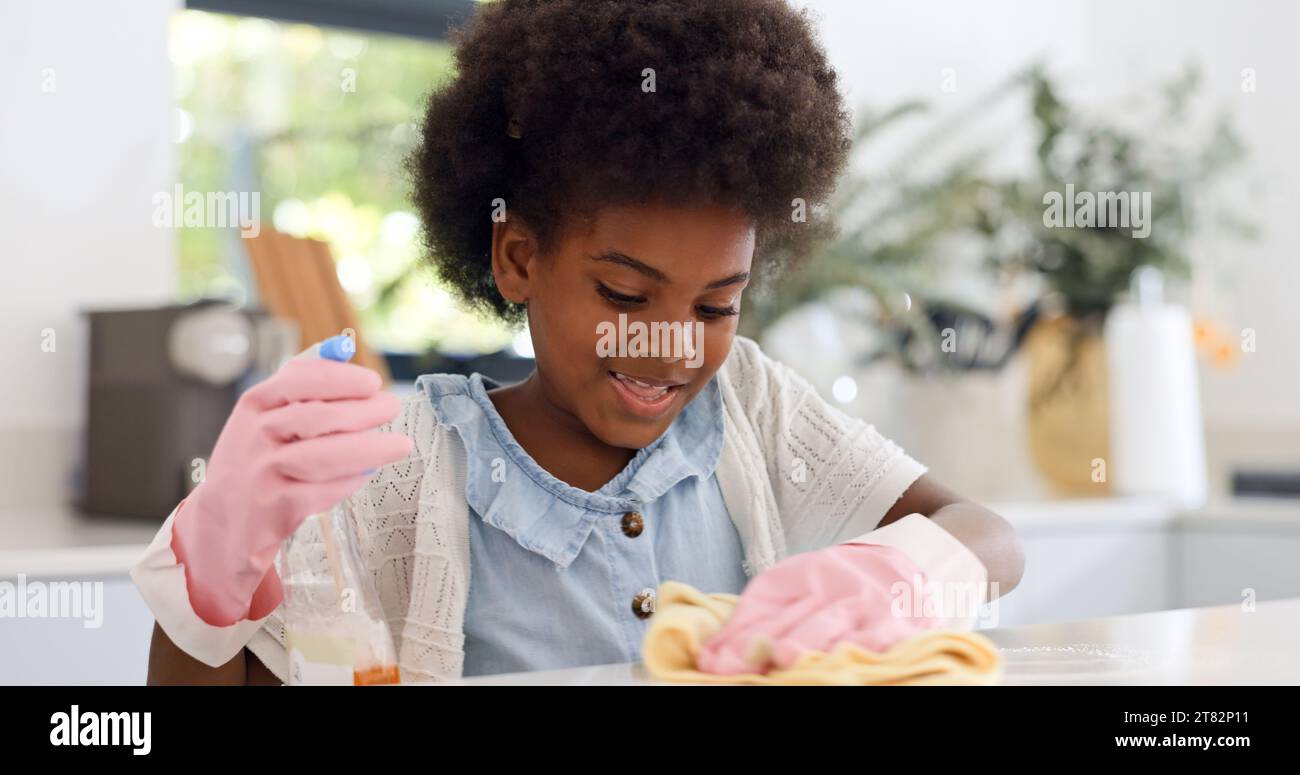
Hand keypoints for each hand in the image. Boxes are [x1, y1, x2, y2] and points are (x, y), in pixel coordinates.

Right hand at [171, 356, 412, 625]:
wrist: (222, 519)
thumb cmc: (256, 456)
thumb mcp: (266, 413)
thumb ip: (302, 378)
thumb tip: (345, 345)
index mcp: (255, 404)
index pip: (299, 380)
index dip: (340, 379)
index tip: (372, 382)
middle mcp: (255, 435)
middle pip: (317, 418)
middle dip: (363, 412)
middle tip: (393, 407)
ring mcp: (263, 472)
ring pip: (324, 457)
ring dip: (369, 449)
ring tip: (401, 445)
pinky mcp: (275, 508)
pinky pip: (321, 491)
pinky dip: (349, 481)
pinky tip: (368, 473)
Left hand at [695, 543, 938, 674]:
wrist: (912, 559)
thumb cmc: (839, 585)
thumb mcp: (796, 589)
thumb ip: (753, 623)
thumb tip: (709, 657)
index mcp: (800, 576)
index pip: (763, 607)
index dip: (738, 635)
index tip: (713, 662)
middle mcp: (830, 587)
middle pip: (793, 618)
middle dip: (764, 643)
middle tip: (738, 663)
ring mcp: (864, 605)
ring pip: (831, 626)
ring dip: (807, 643)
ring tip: (783, 658)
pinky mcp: (898, 623)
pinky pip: (878, 638)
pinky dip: (861, 650)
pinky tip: (843, 662)